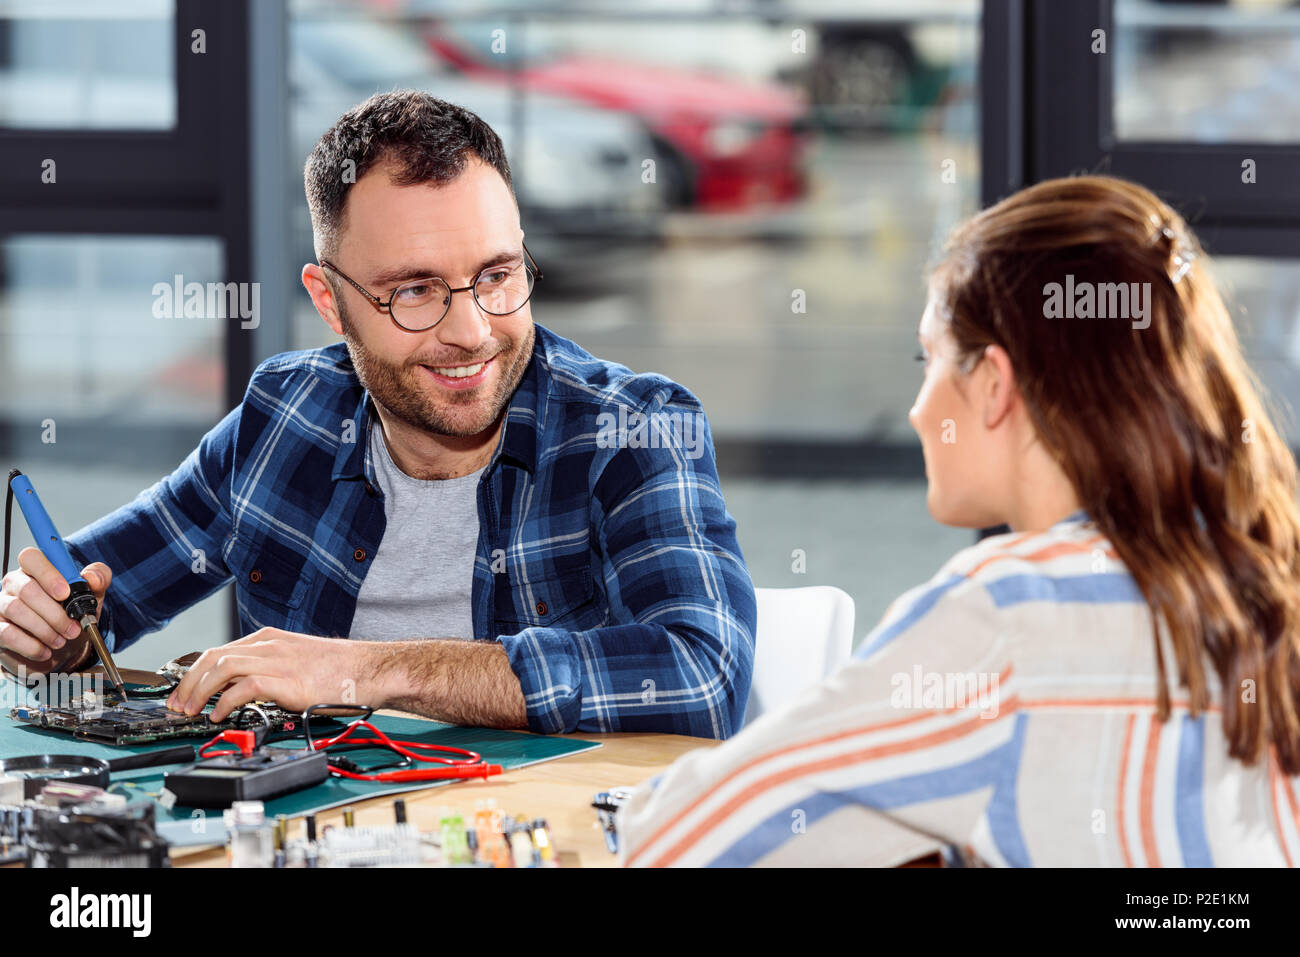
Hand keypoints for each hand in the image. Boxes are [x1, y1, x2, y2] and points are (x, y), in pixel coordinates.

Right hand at [0, 547, 109, 676]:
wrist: (63, 646)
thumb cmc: (73, 613)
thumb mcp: (93, 594)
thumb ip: (99, 578)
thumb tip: (92, 577)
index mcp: (35, 569)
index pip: (31, 557)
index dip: (48, 574)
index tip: (66, 593)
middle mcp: (14, 583)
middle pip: (26, 589)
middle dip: (54, 613)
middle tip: (73, 629)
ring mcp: (1, 605)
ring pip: (15, 609)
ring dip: (44, 629)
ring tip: (61, 641)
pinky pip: (6, 633)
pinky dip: (31, 646)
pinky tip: (46, 652)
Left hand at [165, 627, 379, 721]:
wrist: (369, 670)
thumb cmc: (338, 671)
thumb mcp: (296, 662)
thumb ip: (268, 671)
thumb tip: (240, 692)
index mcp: (269, 639)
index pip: (217, 651)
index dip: (193, 674)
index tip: (182, 693)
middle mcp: (269, 646)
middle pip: (212, 656)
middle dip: (188, 682)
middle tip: (178, 705)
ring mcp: (278, 661)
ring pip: (222, 667)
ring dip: (199, 691)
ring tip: (192, 712)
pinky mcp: (287, 680)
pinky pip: (245, 687)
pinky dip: (226, 702)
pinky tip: (220, 715)